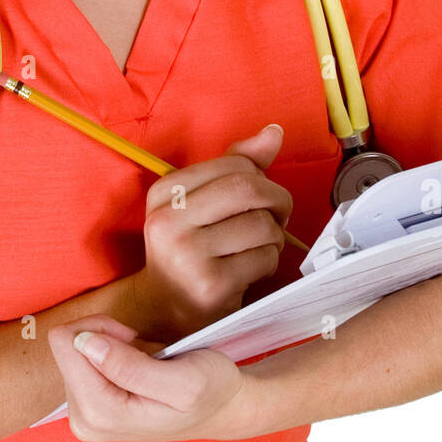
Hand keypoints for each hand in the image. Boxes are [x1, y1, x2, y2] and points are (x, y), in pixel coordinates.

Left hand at [48, 315, 253, 441]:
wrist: (220, 409)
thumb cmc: (209, 391)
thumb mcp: (184, 380)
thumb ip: (131, 367)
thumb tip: (83, 343)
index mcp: (101, 414)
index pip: (66, 345)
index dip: (103, 328)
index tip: (133, 339)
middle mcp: (84, 420)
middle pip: (67, 346)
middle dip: (106, 336)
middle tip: (141, 349)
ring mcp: (84, 415)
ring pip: (73, 350)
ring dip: (111, 345)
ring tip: (144, 362)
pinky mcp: (87, 406)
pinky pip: (81, 360)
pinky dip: (111, 353)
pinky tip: (136, 368)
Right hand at [136, 124, 292, 341]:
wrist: (165, 309)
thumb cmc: (190, 248)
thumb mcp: (201, 201)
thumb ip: (236, 164)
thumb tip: (274, 132)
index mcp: (164, 192)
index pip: (234, 164)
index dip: (260, 177)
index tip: (259, 197)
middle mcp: (168, 221)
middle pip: (248, 188)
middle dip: (277, 201)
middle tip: (278, 217)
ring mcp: (188, 255)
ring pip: (262, 225)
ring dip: (274, 237)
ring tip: (258, 248)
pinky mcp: (211, 286)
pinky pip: (264, 258)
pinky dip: (269, 261)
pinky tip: (250, 270)